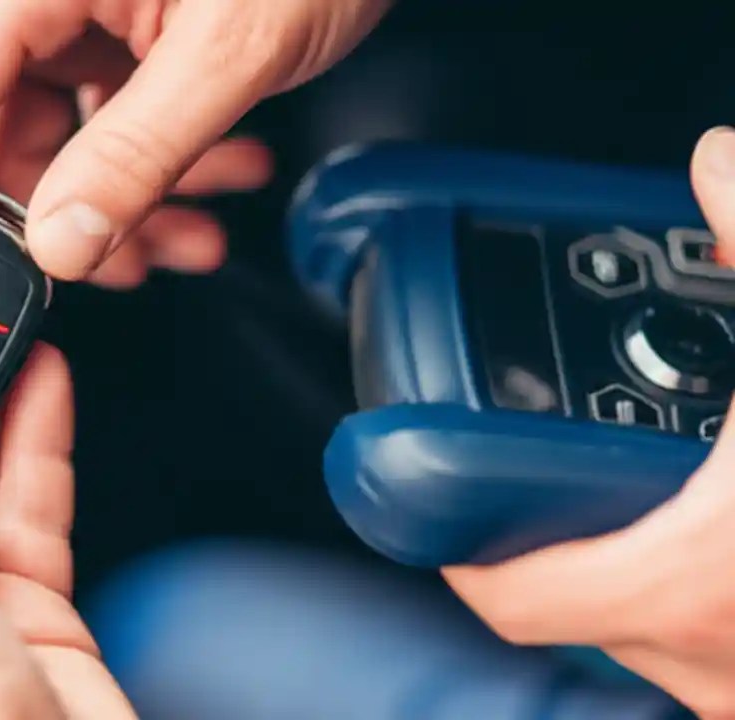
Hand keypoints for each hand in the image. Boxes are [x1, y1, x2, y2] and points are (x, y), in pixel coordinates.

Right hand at [0, 0, 390, 288]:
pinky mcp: (116, 25)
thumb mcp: (231, 56)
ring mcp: (73, 8)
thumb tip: (58, 246)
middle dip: (36, 215)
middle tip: (94, 264)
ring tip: (190, 233)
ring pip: (47, 136)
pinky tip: (212, 177)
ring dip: (111, 203)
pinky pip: (98, 117)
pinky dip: (145, 165)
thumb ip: (135, 157)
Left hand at [444, 128, 734, 718]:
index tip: (443, 511)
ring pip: (650, 637)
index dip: (464, 555)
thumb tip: (723, 164)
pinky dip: (706, 592)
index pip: (514, 602)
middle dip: (560, 536)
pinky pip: (719, 646)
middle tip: (548, 474)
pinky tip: (730, 531)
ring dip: (635, 567)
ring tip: (641, 496)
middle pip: (575, 612)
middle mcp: (716, 661)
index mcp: (690, 585)